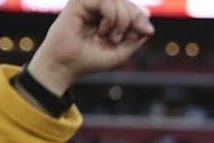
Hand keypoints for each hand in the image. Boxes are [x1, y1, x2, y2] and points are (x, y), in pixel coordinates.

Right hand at [29, 0, 154, 94]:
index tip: (148, 31)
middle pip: (127, 2)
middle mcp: (100, 9)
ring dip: (122, 19)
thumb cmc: (90, 60)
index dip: (142, 17)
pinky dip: (111, 15)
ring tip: (111, 37)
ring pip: (118, 0)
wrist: (66, 65)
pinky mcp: (79, 2)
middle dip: (134, 18)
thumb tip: (147, 15)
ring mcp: (90, 4)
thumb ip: (135, 37)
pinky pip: (106, 0)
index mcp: (109, 19)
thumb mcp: (121, 52)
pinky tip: (103, 30)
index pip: (132, 9)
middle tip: (124, 37)